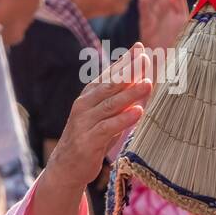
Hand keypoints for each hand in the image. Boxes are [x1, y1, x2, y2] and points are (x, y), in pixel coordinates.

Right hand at [44, 45, 150, 190]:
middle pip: (110, 84)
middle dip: (128, 71)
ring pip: (110, 104)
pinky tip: (138, 112)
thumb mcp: (107, 115)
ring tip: (148, 83)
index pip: (109, 74)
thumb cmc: (92, 137)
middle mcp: (85, 104)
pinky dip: (123, 119)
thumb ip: (121, 99)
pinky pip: (107, 127)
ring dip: (130, 93)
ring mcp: (85, 121)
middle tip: (146, 59)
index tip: (141, 48)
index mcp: (90, 95)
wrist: (68, 166)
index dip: (124, 61)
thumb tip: (142, 80)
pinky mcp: (88, 140)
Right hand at [137, 0, 188, 49]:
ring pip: (148, 2)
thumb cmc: (179, 42)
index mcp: (169, 9)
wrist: (175, 65)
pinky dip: (145, 9)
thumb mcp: (183, 19)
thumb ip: (180, 1)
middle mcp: (160, 14)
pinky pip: (148, 20)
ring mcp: (153, 23)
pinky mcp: (149, 34)